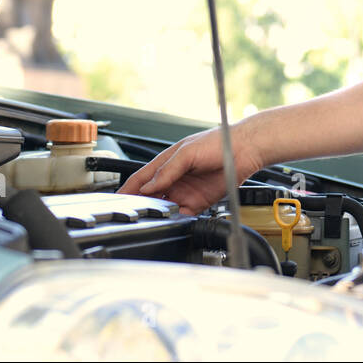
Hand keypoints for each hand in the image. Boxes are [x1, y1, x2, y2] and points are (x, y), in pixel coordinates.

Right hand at [115, 124, 263, 215]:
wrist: (244, 150)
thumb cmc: (217, 142)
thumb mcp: (187, 152)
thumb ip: (167, 170)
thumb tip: (149, 186)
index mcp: (167, 163)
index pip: (142, 178)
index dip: (128, 189)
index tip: (117, 200)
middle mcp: (174, 178)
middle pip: (151, 196)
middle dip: (142, 205)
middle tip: (133, 213)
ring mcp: (186, 191)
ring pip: (166, 208)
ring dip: (159, 214)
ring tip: (153, 219)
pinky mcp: (200, 202)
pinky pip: (184, 215)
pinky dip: (177, 220)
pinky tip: (173, 221)